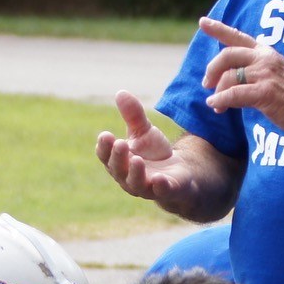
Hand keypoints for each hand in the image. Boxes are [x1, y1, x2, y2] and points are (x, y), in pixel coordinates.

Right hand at [96, 90, 196, 211]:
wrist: (179, 172)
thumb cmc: (154, 153)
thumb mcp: (144, 131)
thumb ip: (133, 115)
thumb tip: (121, 92)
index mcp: (119, 161)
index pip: (106, 155)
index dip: (104, 147)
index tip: (105, 135)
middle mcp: (127, 177)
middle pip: (118, 169)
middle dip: (118, 157)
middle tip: (120, 144)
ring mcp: (146, 186)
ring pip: (136, 183)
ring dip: (135, 172)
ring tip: (137, 160)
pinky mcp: (166, 191)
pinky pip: (161, 191)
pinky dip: (160, 187)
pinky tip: (160, 179)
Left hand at [200, 16, 283, 134]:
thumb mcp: (279, 74)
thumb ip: (258, 70)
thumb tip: (232, 77)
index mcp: (267, 53)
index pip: (238, 37)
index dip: (218, 29)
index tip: (203, 22)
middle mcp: (265, 59)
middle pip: (227, 56)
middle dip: (212, 70)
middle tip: (207, 83)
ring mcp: (266, 75)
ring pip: (228, 77)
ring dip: (217, 92)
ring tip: (217, 105)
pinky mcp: (266, 92)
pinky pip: (234, 94)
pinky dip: (221, 100)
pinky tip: (217, 105)